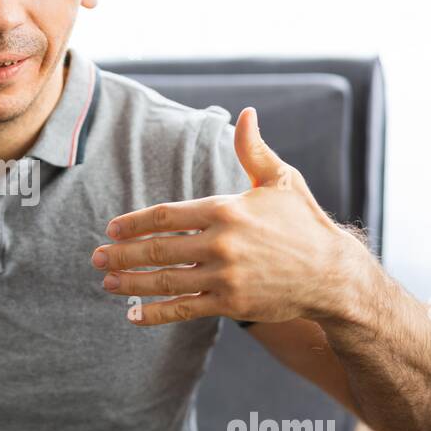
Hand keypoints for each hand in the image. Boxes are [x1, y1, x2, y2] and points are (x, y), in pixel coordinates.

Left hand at [90, 107, 353, 326]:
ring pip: (165, 280)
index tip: (113, 227)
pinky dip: (156, 313)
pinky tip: (133, 315)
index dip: (135, 223)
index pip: (166, 215)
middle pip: (158, 249)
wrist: (333, 275)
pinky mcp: (230, 304)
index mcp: (225, 210)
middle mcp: (221, 244)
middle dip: (122, 254)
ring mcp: (224, 277)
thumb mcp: (282, 181)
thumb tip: (245, 114)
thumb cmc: (305, 223)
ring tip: (107, 282)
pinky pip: (184, 309)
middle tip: (97, 257)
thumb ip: (253, 151)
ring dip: (131, 282)